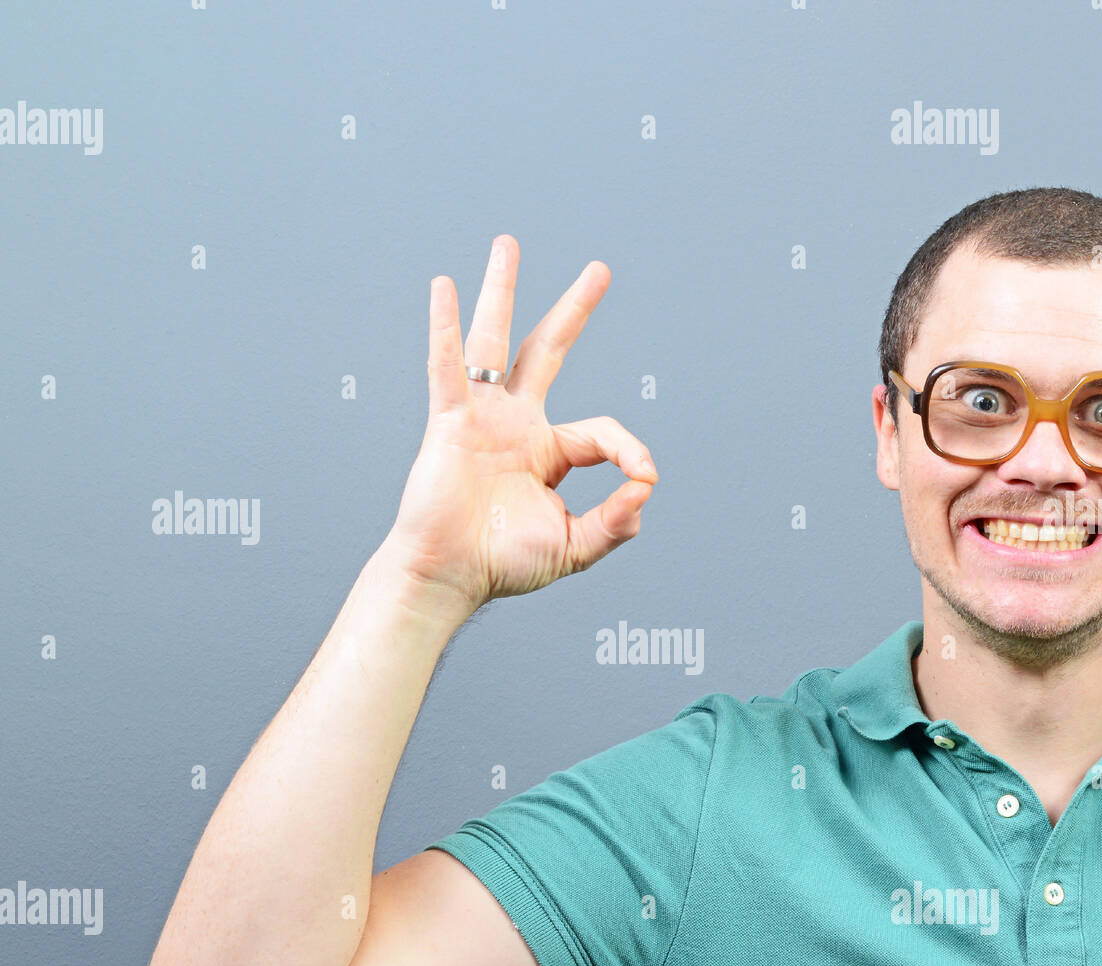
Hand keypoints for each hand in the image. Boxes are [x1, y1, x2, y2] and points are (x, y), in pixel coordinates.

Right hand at [387, 235, 657, 611]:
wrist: (452, 574)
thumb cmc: (505, 562)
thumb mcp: (575, 546)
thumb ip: (614, 523)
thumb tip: (646, 490)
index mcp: (548, 452)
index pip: (601, 432)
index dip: (630, 449)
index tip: (644, 476)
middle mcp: (515, 424)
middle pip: (547, 351)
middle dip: (574, 311)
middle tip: (600, 270)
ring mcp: (482, 417)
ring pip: (495, 342)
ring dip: (501, 292)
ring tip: (507, 245)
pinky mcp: (450, 422)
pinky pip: (448, 368)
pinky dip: (446, 328)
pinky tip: (445, 288)